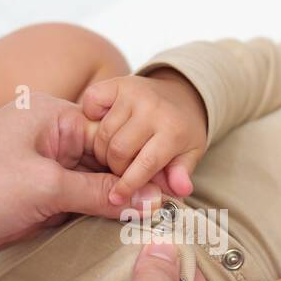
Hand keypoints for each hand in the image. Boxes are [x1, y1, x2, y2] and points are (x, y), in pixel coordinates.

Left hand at [0, 91, 159, 263]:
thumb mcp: (46, 187)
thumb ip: (100, 194)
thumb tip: (149, 201)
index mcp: (51, 114)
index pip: (114, 138)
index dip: (142, 167)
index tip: (171, 195)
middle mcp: (45, 136)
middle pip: (105, 161)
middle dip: (130, 186)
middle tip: (166, 214)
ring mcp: (34, 168)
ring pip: (88, 186)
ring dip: (110, 206)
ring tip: (147, 228)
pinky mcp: (25, 198)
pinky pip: (68, 205)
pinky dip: (87, 218)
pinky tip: (112, 235)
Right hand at [79, 69, 208, 204]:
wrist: (182, 94)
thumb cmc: (182, 131)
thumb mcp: (189, 155)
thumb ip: (181, 174)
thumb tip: (180, 191)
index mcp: (173, 130)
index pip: (146, 164)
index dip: (128, 185)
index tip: (115, 197)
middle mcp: (152, 108)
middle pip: (118, 150)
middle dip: (115, 167)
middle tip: (121, 168)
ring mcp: (133, 92)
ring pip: (103, 133)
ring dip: (103, 148)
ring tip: (114, 151)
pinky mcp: (117, 82)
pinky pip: (91, 102)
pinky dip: (91, 115)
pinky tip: (103, 124)